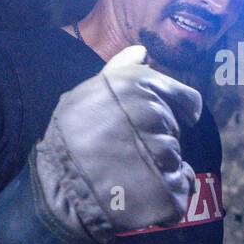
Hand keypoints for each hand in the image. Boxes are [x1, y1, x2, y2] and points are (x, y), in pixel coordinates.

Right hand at [0, 45, 202, 243]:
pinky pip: (182, 187)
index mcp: (136, 86)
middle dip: (158, 142)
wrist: (57, 191)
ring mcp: (161, 154)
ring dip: (160, 168)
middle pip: (176, 131)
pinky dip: (169, 193)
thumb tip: (142, 50)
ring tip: (127, 173)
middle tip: (125, 153)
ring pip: (177, 159)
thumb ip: (119, 71)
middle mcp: (153, 114)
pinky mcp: (166, 189)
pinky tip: (141, 194)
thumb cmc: (70, 139)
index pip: (185, 99)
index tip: (161, 122)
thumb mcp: (87, 95)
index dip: (177, 111)